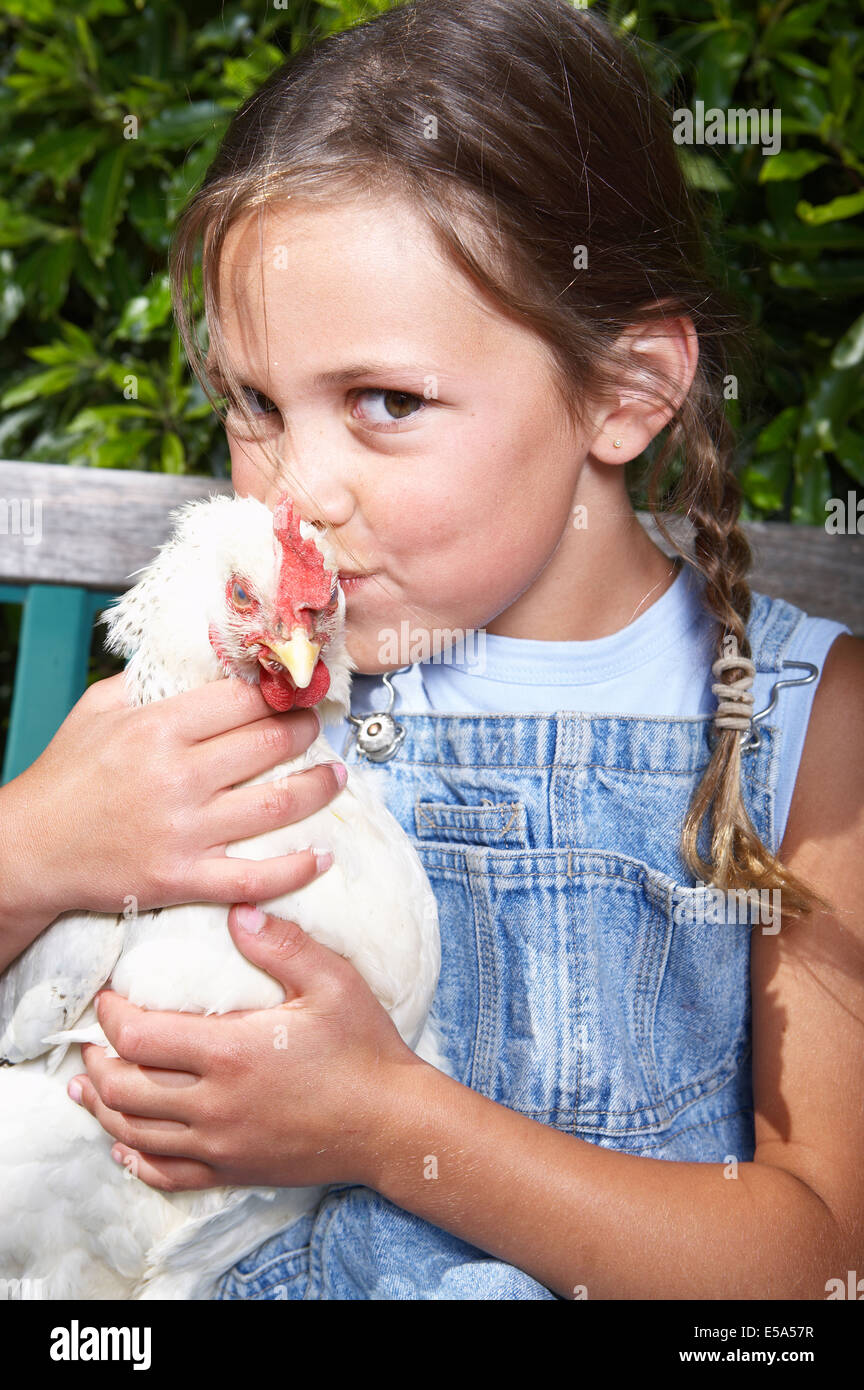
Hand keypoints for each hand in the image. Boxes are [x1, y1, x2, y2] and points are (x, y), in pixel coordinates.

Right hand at [0, 672, 345, 937]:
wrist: (31, 849)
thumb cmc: (66, 776)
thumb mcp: (98, 709)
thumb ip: (151, 682)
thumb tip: (203, 660)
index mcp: (158, 727)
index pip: (245, 699)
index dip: (281, 690)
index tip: (297, 688)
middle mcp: (177, 777)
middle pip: (270, 744)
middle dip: (307, 731)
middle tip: (317, 725)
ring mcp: (184, 831)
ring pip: (278, 805)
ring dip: (319, 788)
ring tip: (335, 776)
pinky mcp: (184, 878)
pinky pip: (256, 878)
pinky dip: (297, 869)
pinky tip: (321, 856)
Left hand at [68, 904, 419, 1191]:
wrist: (393, 1124)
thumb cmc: (365, 1048)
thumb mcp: (333, 983)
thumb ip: (282, 944)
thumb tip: (237, 912)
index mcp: (231, 1053)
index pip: (139, 1037)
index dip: (110, 1016)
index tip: (107, 996)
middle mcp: (214, 1105)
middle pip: (122, 1089)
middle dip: (96, 1060)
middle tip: (92, 1038)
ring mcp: (221, 1144)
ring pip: (134, 1132)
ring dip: (102, 1107)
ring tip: (87, 1083)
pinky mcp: (233, 1171)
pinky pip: (166, 1173)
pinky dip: (134, 1158)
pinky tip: (123, 1144)